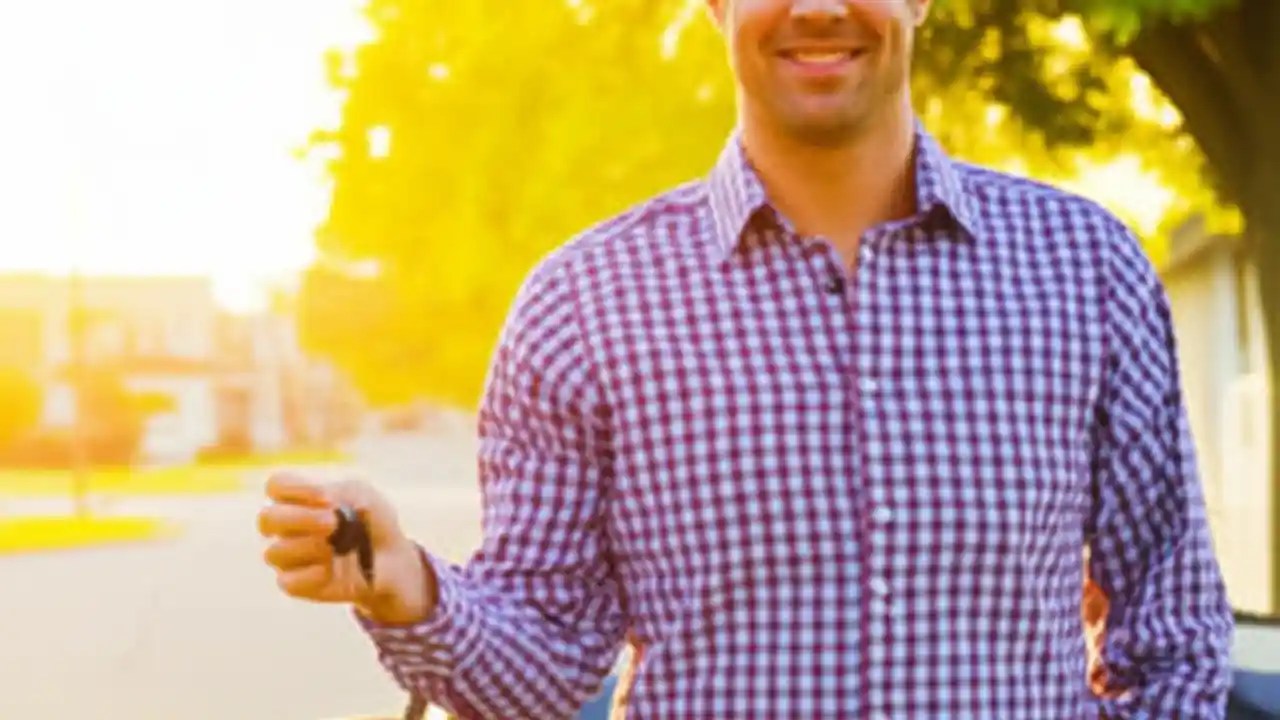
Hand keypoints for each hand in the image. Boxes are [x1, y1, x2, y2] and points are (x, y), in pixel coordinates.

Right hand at [257, 472, 435, 623]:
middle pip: (267, 519)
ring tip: (335, 548)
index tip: (327, 497)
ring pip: (274, 553)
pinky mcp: (297, 584)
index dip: (295, 488)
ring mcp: (289, 557)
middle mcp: (286, 527)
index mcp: (297, 498)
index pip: (276, 485)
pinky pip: (288, 582)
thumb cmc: (372, 520)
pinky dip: (310, 575)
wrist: (392, 557)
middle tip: (332, 522)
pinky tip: (331, 569)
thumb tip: (318, 499)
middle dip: (299, 518)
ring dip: (307, 547)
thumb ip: (335, 490)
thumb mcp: (361, 494)